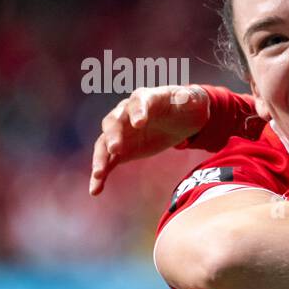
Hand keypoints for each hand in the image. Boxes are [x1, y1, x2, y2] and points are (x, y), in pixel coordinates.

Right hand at [89, 85, 210, 195]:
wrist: (180, 119)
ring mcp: (121, 132)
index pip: (138, 102)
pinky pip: (107, 162)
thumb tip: (187, 97)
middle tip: (115, 149)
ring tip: (98, 174)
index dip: (138, 112)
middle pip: (114, 122)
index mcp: (145, 98)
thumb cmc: (186, 106)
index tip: (140, 123)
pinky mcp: (121, 150)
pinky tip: (95, 190)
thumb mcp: (192, 102)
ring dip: (100, 158)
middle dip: (113, 135)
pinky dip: (100, 175)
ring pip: (104, 143)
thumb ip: (189, 99)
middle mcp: (126, 113)